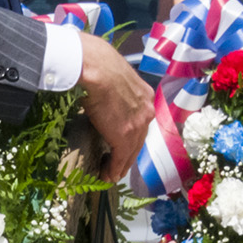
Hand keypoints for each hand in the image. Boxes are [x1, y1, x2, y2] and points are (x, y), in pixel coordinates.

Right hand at [77, 33, 154, 178]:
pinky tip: (108, 176)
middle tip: (118, 167)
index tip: (122, 147)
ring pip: (132, 152)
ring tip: (111, 175)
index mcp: (144, 95)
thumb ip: (113, 92)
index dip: (132, 137)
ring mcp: (138, 125)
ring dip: (121, 166)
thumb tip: (101, 98)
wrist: (96, 68)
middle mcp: (147, 110)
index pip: (141, 122)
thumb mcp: (114, 78)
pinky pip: (121, 158)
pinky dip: (114, 169)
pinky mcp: (125, 136)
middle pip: (139, 140)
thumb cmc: (98, 66)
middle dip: (128, 155)